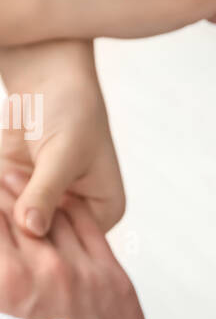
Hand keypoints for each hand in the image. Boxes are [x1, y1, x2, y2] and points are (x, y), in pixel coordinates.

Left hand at [0, 42, 124, 234]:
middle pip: (43, 236)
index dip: (45, 242)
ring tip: (4, 177)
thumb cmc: (72, 107)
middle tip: (7, 191)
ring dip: (1, 213)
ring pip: (16, 224)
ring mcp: (44, 204)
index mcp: (102, 210)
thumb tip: (32, 228)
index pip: (72, 242)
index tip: (18, 227)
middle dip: (16, 226)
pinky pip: (1, 207)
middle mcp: (74, 212)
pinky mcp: (17, 193)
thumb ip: (45, 192)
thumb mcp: (63, 153)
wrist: (47, 76)